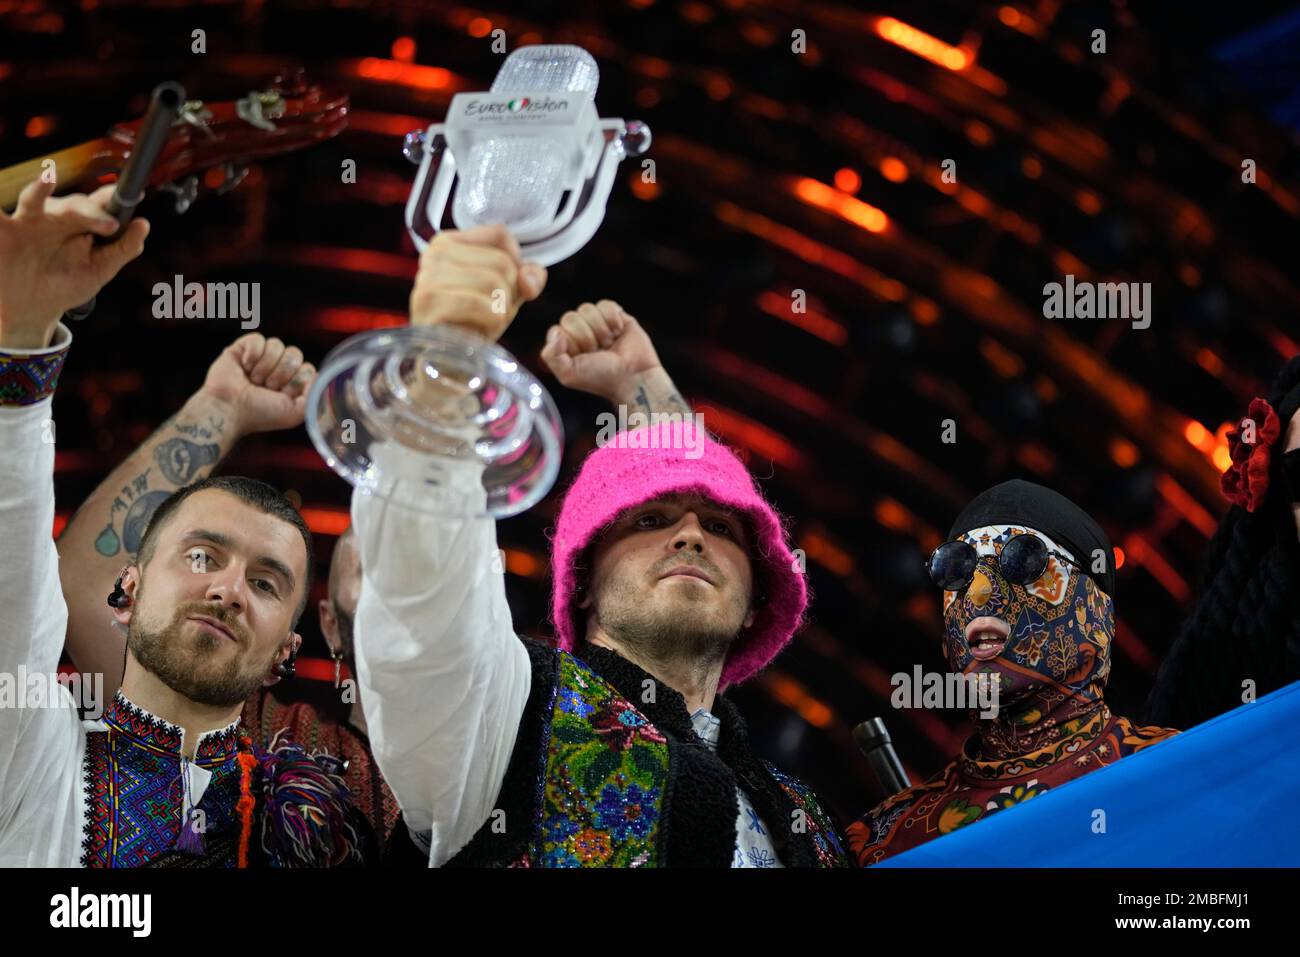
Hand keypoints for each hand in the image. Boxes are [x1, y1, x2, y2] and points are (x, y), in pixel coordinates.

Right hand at [0, 179, 149, 348]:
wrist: (34, 309)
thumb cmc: (69, 284)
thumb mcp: (99, 270)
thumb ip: (122, 249)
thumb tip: (145, 224)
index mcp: (83, 223)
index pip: (100, 205)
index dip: (113, 199)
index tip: (136, 198)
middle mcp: (56, 216)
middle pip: (73, 204)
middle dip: (89, 211)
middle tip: (108, 225)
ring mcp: (28, 221)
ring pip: (34, 198)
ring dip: (40, 189)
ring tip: (47, 180)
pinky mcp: (3, 232)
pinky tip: (1, 211)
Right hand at [196, 333, 316, 436]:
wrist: (230, 410)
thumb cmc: (260, 415)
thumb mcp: (296, 412)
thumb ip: (314, 395)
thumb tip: (319, 374)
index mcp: (291, 382)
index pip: (307, 368)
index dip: (296, 381)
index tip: (282, 395)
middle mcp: (277, 368)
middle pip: (294, 354)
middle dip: (281, 374)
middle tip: (266, 387)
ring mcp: (260, 357)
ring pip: (277, 345)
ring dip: (265, 367)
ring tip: (253, 380)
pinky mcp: (243, 347)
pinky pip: (259, 339)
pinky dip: (252, 355)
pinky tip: (244, 367)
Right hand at [408, 224, 546, 341]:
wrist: (446, 363)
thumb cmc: (474, 323)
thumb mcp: (507, 294)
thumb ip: (527, 277)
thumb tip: (529, 278)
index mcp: (449, 242)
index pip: (500, 235)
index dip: (516, 263)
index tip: (508, 287)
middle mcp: (434, 254)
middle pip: (501, 261)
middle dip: (510, 293)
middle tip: (494, 313)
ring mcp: (428, 277)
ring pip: (493, 281)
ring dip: (502, 310)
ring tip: (487, 322)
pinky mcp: (429, 302)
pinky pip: (478, 303)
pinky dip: (492, 321)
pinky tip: (482, 331)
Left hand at [539, 299, 662, 403]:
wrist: (633, 377)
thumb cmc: (601, 379)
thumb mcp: (568, 374)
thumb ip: (550, 356)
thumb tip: (554, 332)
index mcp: (566, 345)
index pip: (558, 329)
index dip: (571, 343)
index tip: (583, 358)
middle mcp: (579, 332)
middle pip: (571, 317)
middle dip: (586, 337)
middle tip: (598, 352)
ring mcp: (597, 322)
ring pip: (587, 309)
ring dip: (600, 330)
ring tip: (609, 344)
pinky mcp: (615, 315)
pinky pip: (605, 305)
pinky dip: (612, 319)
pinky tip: (618, 332)